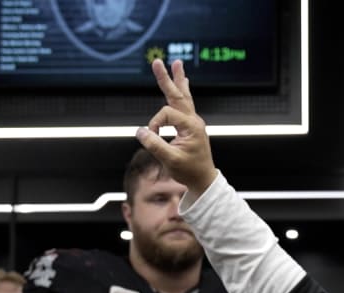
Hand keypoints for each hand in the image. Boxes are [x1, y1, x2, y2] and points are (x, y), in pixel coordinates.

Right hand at [138, 59, 218, 193]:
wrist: (203, 179)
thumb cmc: (189, 171)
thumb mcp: (170, 160)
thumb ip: (155, 145)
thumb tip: (140, 131)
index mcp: (191, 126)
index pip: (166, 114)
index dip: (155, 124)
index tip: (152, 137)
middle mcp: (194, 120)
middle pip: (177, 95)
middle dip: (166, 78)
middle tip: (158, 61)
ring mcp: (193, 122)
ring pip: (183, 96)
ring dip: (178, 80)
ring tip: (177, 64)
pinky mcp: (191, 126)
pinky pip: (185, 104)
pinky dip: (182, 92)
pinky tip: (183, 82)